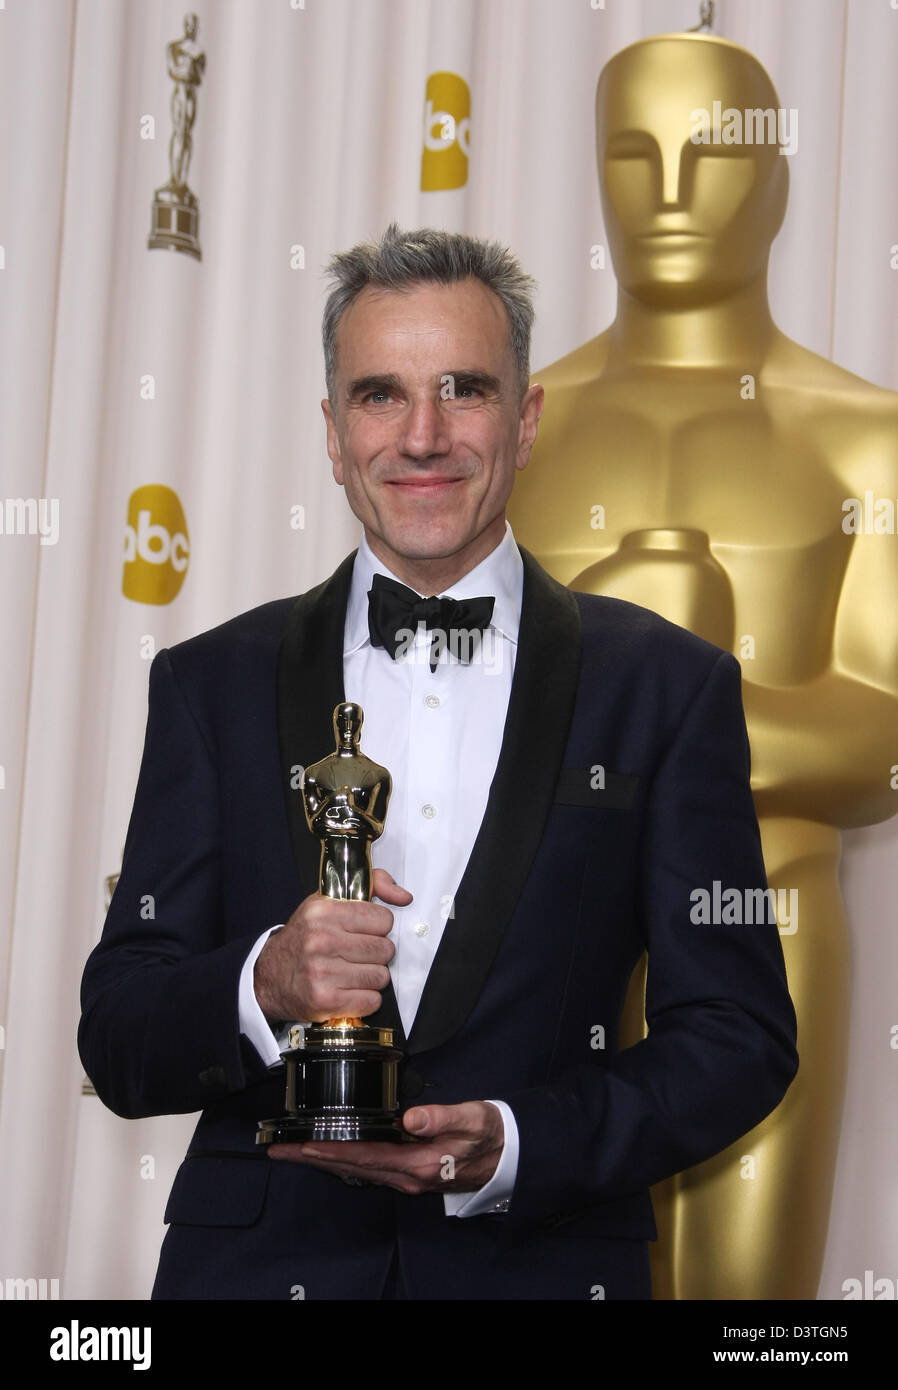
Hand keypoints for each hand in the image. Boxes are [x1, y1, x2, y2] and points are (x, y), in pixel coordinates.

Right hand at [253, 868, 412, 1022]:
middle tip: (357, 955)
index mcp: (323, 912)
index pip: (383, 919)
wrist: (268, 977)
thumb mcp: (328, 903)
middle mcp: (321, 940)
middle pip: (385, 949)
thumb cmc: (304, 939)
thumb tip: (404, 897)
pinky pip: (371, 1000)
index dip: (378, 927)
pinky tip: (348, 990)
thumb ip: (372, 887)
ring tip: (351, 973)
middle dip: (377, 954)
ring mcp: (322, 971)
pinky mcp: (325, 1000)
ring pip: (381, 976)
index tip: (364, 932)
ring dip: (371, 978)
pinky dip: (365, 999)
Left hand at [268, 1101, 504, 1194]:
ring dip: (323, 1161)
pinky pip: (367, 1169)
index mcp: (418, 1163)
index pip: (365, 1157)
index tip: (303, 1144)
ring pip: (355, 1170)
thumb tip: (411, 1119)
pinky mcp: (407, 1172)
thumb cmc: (489, 1133)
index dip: (332, 1150)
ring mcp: (406, 1177)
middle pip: (350, 1168)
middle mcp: (407, 1176)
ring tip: (294, 1150)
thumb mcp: (472, 1118)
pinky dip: (342, 1161)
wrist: (508, 1154)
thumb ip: (441, 1117)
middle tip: (280, 1149)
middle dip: (313, 1159)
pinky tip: (330, 1155)